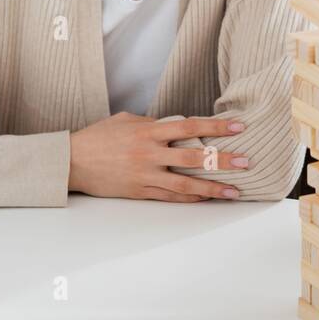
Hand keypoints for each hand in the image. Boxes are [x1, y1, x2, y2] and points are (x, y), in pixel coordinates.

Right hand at [68, 112, 248, 202]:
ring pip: (186, 184)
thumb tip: (176, 125)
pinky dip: (190, 198)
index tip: (238, 128)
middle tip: (245, 162)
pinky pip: (170, 197)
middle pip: (193, 158)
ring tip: (234, 191)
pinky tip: (206, 198)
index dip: (216, 127)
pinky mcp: (140, 192)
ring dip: (212, 188)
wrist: (72, 162)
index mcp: (149, 131)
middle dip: (222, 161)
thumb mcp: (127, 121)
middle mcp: (150, 153)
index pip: (190, 126)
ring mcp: (146, 175)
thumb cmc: (99, 136)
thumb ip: (153, 123)